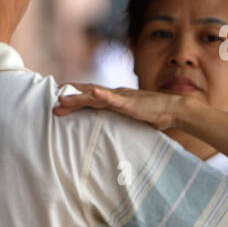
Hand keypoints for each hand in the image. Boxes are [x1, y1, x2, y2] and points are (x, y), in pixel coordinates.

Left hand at [52, 83, 185, 130]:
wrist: (174, 110)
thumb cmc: (154, 114)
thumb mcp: (132, 117)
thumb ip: (120, 120)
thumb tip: (111, 133)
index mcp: (115, 98)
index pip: (90, 96)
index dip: (75, 96)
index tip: (59, 99)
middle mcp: (115, 95)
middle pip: (87, 96)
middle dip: (70, 99)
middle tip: (53, 104)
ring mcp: (122, 98)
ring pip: (95, 97)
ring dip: (78, 97)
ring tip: (62, 99)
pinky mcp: (130, 103)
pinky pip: (114, 99)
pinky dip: (103, 96)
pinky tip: (93, 93)